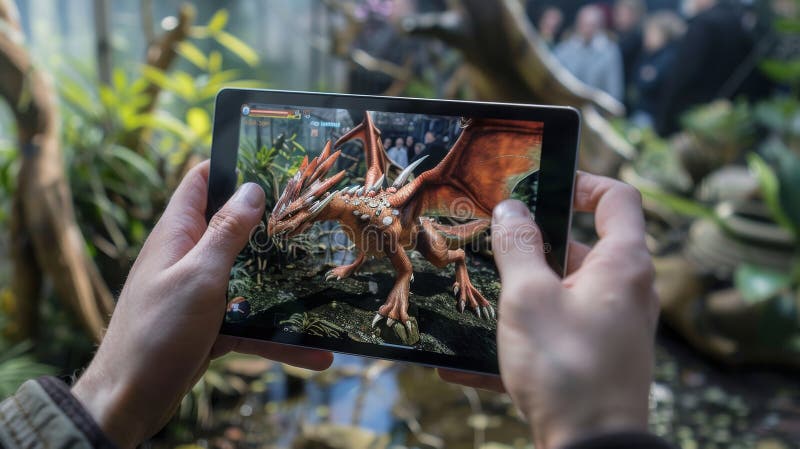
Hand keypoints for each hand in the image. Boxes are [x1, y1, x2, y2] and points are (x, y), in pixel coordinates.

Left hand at [72, 161, 332, 447]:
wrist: (129, 399)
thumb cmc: (157, 332)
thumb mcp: (199, 276)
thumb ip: (226, 232)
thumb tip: (251, 188)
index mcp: (177, 234)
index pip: (199, 181)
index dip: (231, 165)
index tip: (273, 162)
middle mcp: (187, 257)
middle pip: (232, 227)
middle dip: (270, 223)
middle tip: (313, 217)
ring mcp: (199, 292)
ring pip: (247, 278)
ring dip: (280, 282)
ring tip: (324, 279)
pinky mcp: (209, 325)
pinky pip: (250, 322)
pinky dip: (277, 334)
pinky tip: (316, 352)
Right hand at [440, 172, 657, 447]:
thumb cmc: (566, 367)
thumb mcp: (529, 298)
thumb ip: (518, 246)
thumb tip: (511, 209)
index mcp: (622, 264)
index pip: (617, 198)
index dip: (582, 181)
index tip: (543, 184)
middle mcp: (626, 290)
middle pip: (582, 246)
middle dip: (534, 244)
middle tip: (492, 241)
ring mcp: (612, 326)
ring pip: (561, 292)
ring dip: (519, 294)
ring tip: (473, 298)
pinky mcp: (597, 357)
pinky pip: (554, 334)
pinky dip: (520, 339)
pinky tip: (463, 364)